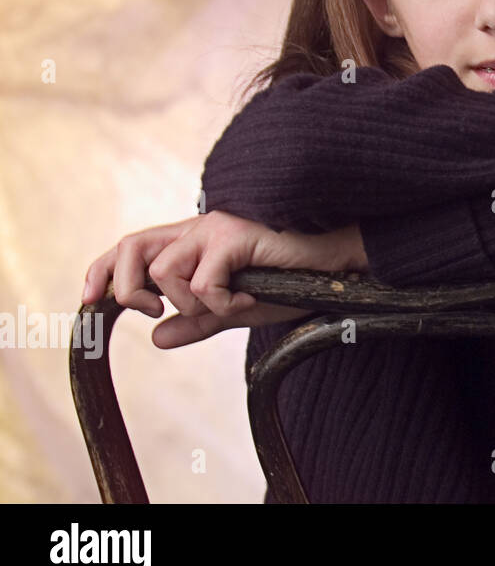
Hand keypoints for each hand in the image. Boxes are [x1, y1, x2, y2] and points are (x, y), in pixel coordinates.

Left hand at [83, 212, 367, 348]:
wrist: (334, 269)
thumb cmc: (291, 282)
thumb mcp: (235, 310)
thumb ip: (197, 321)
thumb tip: (156, 337)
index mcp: (192, 242)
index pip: (130, 247)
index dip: (102, 271)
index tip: (89, 302)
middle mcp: (198, 228)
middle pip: (130, 247)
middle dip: (127, 288)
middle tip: (152, 311)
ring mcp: (216, 228)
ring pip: (165, 273)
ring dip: (191, 305)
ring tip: (230, 306)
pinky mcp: (236, 235)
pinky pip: (203, 284)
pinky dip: (223, 304)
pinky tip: (251, 299)